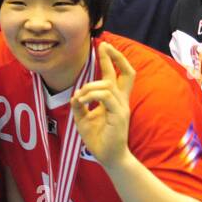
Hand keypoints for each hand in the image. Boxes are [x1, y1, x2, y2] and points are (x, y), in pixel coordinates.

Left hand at [69, 42, 134, 167]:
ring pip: (107, 85)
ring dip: (88, 87)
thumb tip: (75, 95)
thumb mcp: (83, 118)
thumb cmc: (98, 138)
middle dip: (115, 57)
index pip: (118, 75)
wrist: (108, 156)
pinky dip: (91, 96)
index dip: (112, 60)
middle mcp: (121, 100)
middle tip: (104, 45)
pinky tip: (82, 101)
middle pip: (126, 73)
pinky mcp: (119, 115)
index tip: (104, 47)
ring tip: (79, 98)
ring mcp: (121, 107)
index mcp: (114, 100)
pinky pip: (106, 97)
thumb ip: (79, 105)